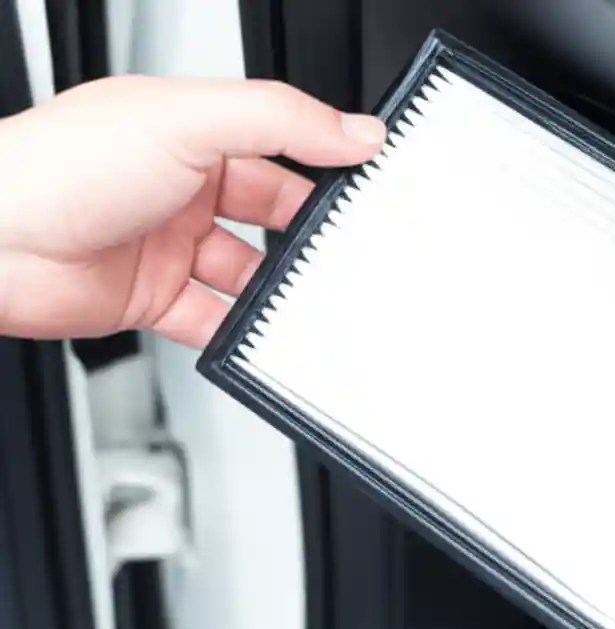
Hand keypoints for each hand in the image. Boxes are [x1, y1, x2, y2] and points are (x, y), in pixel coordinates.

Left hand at [0, 75, 385, 347]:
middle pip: (270, 214)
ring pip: (247, 272)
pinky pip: (212, 319)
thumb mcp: (186, 120)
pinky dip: (240, 332)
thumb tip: (354, 129)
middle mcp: (181, 186)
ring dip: (276, 288)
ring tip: (305, 296)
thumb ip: (279, 119)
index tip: (368, 183)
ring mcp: (167, 244)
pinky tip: (260, 332)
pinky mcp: (151, 298)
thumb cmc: (57, 167)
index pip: (278, 144)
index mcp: (191, 132)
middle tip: (343, 251)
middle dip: (307, 235)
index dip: (324, 163)